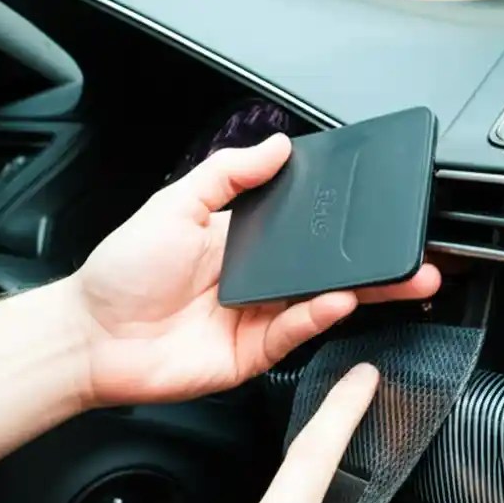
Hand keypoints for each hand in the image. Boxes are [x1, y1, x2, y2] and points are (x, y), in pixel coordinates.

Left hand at [66, 134, 440, 406]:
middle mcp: (258, 282)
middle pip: (327, 272)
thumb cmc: (121, 273)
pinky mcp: (252, 355)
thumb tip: (276, 147)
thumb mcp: (176, 204)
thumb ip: (227, 173)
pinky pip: (294, 333)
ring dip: (360, 291)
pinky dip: (318, 318)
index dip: (341, 226)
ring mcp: (258, 319)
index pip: (306, 232)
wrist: (90, 336)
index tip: (376, 216)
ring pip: (321, 304)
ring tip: (393, 278)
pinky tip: (337, 301)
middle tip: (413, 260)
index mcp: (243, 243)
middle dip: (374, 266)